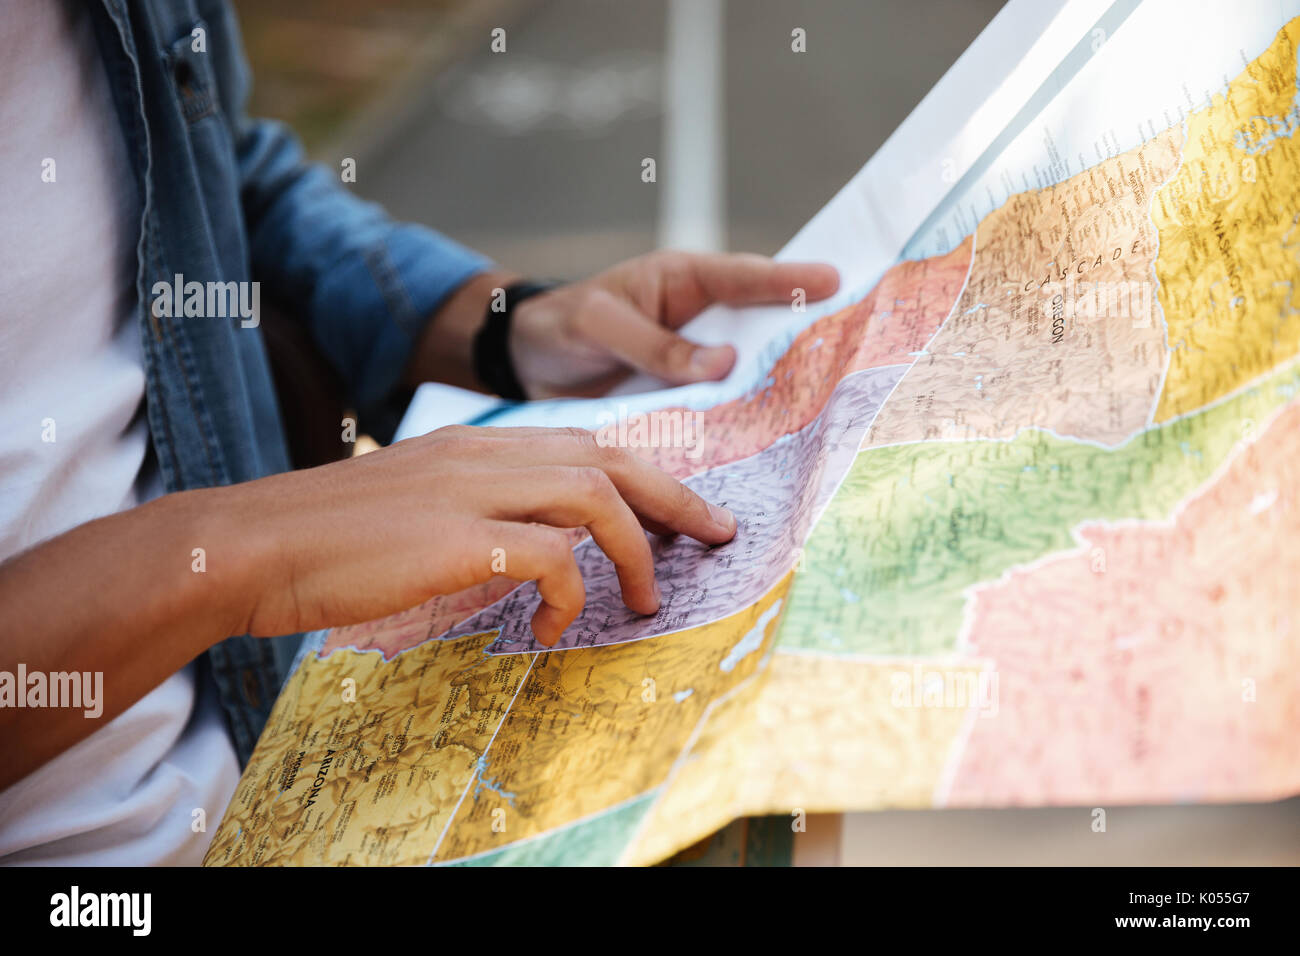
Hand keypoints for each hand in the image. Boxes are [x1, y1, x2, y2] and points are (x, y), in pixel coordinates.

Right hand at [233, 424, 736, 644]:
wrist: (251, 543)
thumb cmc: (326, 539)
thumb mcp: (413, 505)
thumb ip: (474, 508)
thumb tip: (529, 546)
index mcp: (475, 443)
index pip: (585, 443)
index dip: (645, 474)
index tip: (681, 509)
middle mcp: (483, 453)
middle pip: (610, 455)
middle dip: (674, 495)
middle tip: (716, 534)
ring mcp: (471, 487)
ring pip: (595, 493)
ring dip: (636, 548)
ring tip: (646, 597)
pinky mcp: (457, 535)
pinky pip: (551, 556)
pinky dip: (571, 591)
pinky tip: (557, 623)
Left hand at [508, 251, 839, 397]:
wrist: (527, 364)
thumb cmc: (562, 325)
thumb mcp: (601, 326)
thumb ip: (656, 345)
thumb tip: (725, 364)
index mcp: (682, 282)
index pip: (742, 277)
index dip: (787, 280)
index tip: (833, 281)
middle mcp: (699, 320)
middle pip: (762, 326)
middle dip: (807, 335)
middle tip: (860, 346)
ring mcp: (696, 361)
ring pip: (749, 372)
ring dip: (780, 387)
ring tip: (831, 402)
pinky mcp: (686, 399)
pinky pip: (723, 408)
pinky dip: (745, 422)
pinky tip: (771, 444)